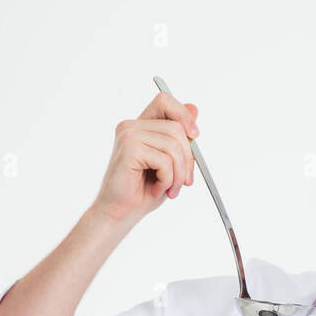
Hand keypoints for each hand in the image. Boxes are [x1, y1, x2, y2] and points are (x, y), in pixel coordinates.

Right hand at [91, 90, 198, 224]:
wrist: (120, 214)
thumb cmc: (143, 191)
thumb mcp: (170, 162)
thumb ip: (180, 137)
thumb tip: (194, 108)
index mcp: (141, 127)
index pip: (165, 101)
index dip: (183, 115)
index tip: (195, 137)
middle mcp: (132, 127)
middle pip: (176, 128)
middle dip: (187, 160)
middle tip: (183, 182)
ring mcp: (128, 135)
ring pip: (173, 146)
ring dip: (177, 174)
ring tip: (169, 190)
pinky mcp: (129, 149)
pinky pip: (164, 160)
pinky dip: (167, 180)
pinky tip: (158, 190)